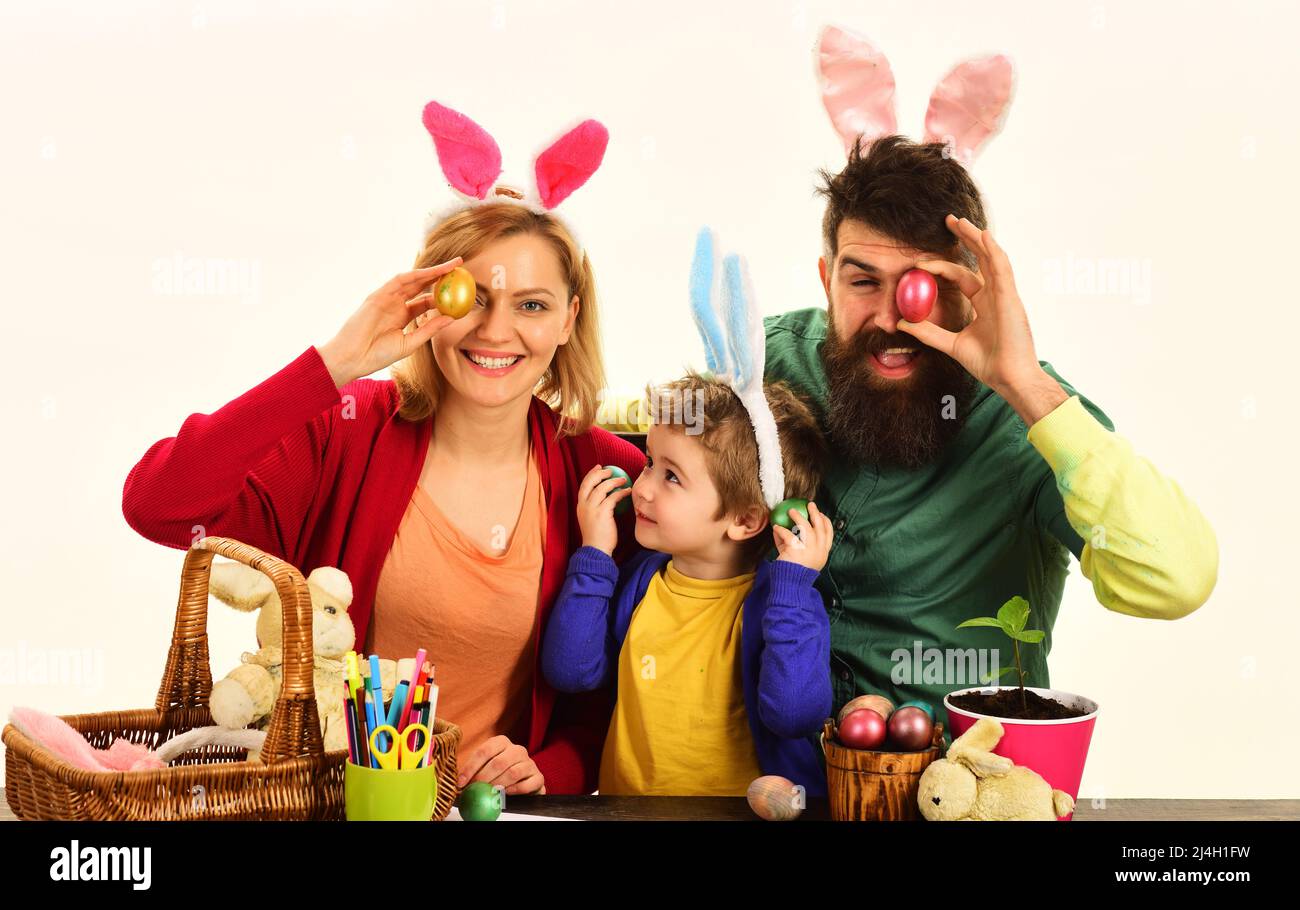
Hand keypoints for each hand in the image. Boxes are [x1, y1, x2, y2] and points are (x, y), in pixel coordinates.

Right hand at [316, 257, 463, 388]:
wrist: (353, 358)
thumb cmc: (378, 355)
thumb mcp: (410, 343)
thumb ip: (429, 329)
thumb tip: (451, 318)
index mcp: (403, 317)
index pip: (427, 302)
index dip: (444, 295)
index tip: (462, 292)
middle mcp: (396, 304)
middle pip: (422, 286)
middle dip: (441, 276)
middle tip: (460, 269)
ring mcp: (386, 298)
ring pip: (413, 280)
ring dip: (431, 271)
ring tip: (451, 266)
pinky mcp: (377, 295)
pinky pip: (398, 281)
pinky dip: (415, 275)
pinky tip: (431, 271)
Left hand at [456, 735, 545, 795]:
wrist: (522, 783)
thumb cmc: (499, 774)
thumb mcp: (485, 767)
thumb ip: (474, 771)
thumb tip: (458, 782)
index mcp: (501, 742)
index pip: (484, 751)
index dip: (471, 767)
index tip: (461, 782)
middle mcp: (517, 750)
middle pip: (499, 762)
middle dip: (483, 778)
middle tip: (475, 790)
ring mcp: (529, 763)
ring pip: (513, 772)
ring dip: (498, 785)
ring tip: (489, 793)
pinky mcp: (538, 777)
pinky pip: (526, 785)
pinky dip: (513, 791)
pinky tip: (505, 795)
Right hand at [576, 465, 631, 555]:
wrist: (596, 550)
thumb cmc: (597, 537)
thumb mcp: (591, 519)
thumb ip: (595, 507)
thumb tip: (606, 497)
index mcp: (580, 506)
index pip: (583, 485)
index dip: (591, 474)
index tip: (599, 467)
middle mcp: (584, 505)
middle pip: (590, 482)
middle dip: (600, 474)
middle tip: (610, 471)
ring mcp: (592, 508)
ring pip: (602, 488)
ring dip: (614, 481)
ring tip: (623, 480)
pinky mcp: (602, 513)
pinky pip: (613, 497)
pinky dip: (621, 492)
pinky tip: (627, 491)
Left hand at [773, 501, 832, 571]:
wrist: (791, 584)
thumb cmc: (795, 572)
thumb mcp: (801, 558)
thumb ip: (798, 545)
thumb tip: (787, 530)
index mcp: (823, 553)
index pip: (829, 534)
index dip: (826, 521)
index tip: (821, 514)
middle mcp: (819, 550)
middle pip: (820, 527)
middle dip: (816, 514)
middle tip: (811, 505)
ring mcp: (809, 550)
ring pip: (806, 527)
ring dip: (798, 517)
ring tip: (792, 511)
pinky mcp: (797, 549)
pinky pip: (788, 535)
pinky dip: (781, 530)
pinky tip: (776, 527)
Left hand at [899, 215, 1043, 395]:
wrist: (1009, 379)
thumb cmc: (989, 364)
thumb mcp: (951, 344)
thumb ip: (929, 332)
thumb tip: (902, 323)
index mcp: (984, 304)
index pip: (962, 277)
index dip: (942, 267)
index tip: (919, 263)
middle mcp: (995, 295)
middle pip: (979, 259)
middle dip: (964, 239)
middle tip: (947, 222)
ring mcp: (1004, 295)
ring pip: (990, 257)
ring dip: (975, 238)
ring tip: (959, 221)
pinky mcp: (1010, 298)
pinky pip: (1001, 269)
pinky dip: (993, 250)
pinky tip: (983, 235)